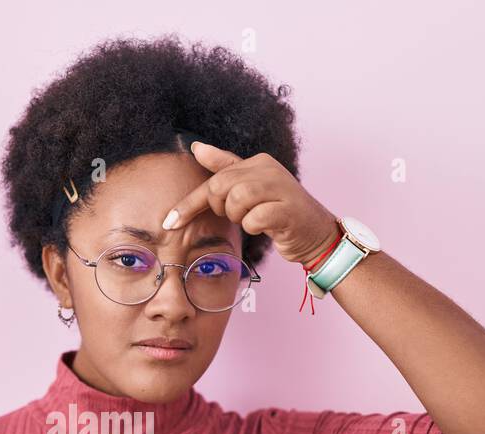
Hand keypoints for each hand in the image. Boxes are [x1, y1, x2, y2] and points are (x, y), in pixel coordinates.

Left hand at [161, 141, 340, 267]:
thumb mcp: (251, 189)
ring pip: (236, 200)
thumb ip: (225, 168)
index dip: (189, 203)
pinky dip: (254, 227)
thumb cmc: (279, 213)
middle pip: (220, 187)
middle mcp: (269, 169)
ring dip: (239, 217)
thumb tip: (196, 147)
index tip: (169, 223)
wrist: (316, 234)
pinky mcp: (288, 209)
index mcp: (257, 162)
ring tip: (254, 219)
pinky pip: (254, 218)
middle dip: (221, 208)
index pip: (214, 178)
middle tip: (238, 216)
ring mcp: (280, 187)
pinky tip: (267, 226)